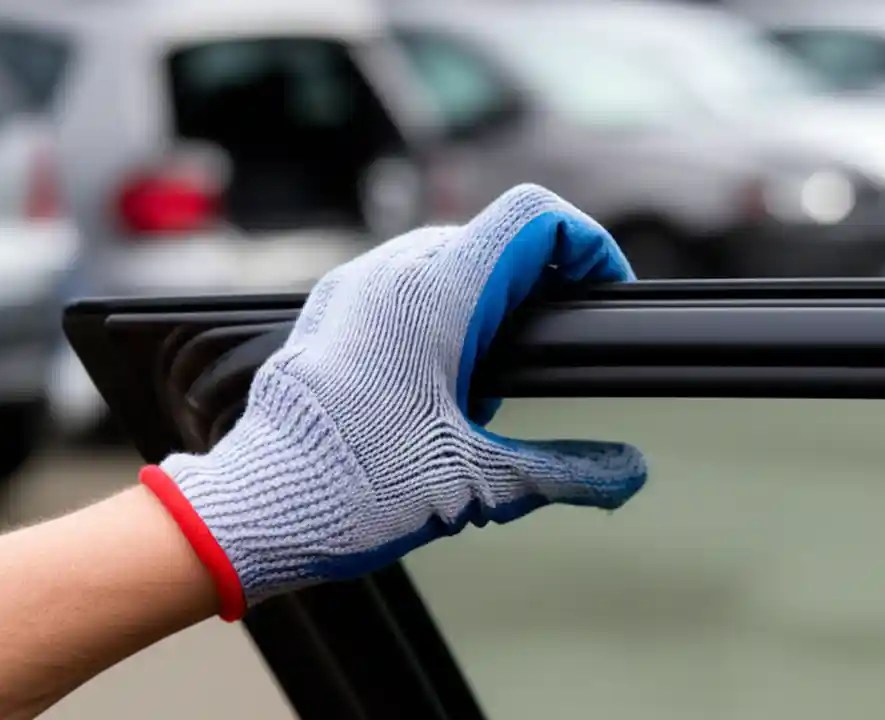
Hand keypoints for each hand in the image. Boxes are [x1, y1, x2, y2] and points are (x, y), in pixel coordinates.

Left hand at [143, 185, 647, 619]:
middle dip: (543, 278)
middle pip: (496, 235)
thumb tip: (630, 474)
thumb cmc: (357, 487)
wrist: (255, 509)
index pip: (535, 216)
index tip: (604, 294)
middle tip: (557, 344)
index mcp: (439, 294)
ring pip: (447, 252)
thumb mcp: (479, 482)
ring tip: (496, 367)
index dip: (587, 245)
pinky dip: (441, 305)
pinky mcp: (330, 307)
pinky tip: (438, 373)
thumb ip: (568, 472)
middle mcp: (394, 270)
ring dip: (490, 291)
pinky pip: (402, 279)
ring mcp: (355, 284)